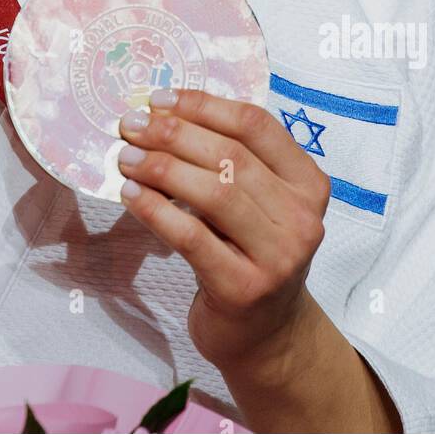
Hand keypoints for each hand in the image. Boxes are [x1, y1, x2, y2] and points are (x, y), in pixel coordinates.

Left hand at [117, 87, 330, 373]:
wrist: (266, 335)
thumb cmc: (251, 253)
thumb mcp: (258, 203)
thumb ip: (230, 161)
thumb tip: (161, 113)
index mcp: (308, 183)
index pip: (255, 125)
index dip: (204, 105)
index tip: (160, 97)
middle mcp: (302, 217)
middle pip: (231, 156)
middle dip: (174, 133)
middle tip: (131, 124)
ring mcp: (278, 256)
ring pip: (214, 192)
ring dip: (162, 167)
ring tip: (126, 157)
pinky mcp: (245, 289)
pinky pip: (192, 237)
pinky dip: (156, 210)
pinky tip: (130, 195)